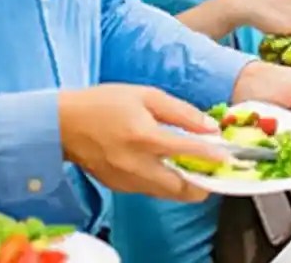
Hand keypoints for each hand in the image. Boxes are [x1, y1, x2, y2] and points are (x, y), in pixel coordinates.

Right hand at [59, 85, 226, 202]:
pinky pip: (151, 191)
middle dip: (203, 183)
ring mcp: (127, 180)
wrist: (63, 124)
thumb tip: (210, 127)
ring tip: (193, 169)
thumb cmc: (104, 103)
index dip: (212, 155)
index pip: (187, 150)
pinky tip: (166, 167)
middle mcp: (137, 164)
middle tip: (212, 170)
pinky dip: (164, 183)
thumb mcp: (144, 95)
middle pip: (182, 188)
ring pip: (168, 194)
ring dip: (185, 185)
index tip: (227, 156)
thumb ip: (180, 111)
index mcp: (144, 136)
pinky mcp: (119, 187)